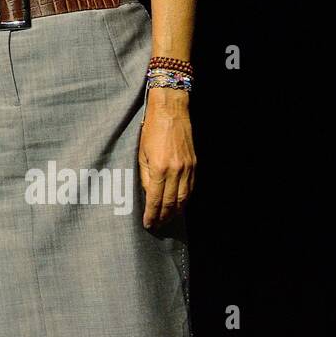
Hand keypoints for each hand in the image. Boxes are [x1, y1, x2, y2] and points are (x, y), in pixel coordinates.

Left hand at [138, 88, 195, 229]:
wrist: (170, 110)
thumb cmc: (151, 129)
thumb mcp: (141, 153)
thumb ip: (145, 175)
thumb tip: (148, 193)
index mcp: (159, 168)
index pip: (155, 199)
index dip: (152, 214)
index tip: (148, 224)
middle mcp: (176, 171)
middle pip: (171, 202)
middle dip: (164, 217)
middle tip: (157, 226)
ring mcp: (188, 168)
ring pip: (184, 198)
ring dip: (176, 211)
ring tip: (168, 220)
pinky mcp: (194, 164)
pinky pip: (191, 187)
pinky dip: (185, 199)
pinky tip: (180, 205)